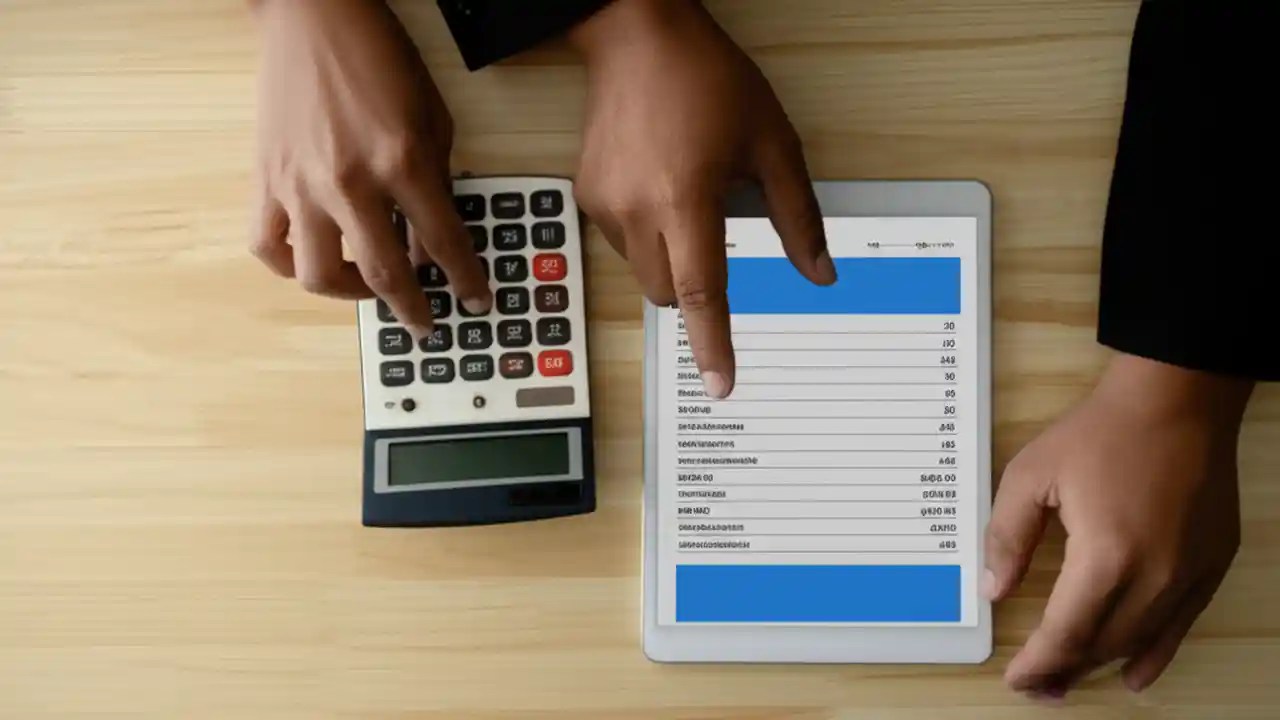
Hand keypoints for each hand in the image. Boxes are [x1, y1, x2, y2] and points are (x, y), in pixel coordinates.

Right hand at [249, 0, 489, 336]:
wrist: (315, 18)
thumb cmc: (381, 62)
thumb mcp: (433, 119)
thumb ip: (437, 184)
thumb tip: (430, 242)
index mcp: (403, 163)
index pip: (444, 244)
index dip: (465, 281)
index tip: (475, 302)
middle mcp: (352, 183)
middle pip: (385, 275)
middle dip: (413, 310)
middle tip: (424, 324)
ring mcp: (302, 186)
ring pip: (321, 276)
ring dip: (351, 296)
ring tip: (368, 291)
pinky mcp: (266, 180)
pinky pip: (269, 247)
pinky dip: (290, 267)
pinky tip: (314, 262)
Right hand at [567, 0, 834, 397]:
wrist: (636, 35)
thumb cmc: (707, 80)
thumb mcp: (771, 143)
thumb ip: (798, 217)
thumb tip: (819, 272)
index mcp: (685, 199)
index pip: (701, 292)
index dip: (713, 343)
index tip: (721, 384)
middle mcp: (636, 210)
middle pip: (669, 293)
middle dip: (695, 287)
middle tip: (716, 237)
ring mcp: (604, 204)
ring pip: (644, 270)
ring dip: (671, 258)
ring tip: (686, 194)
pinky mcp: (586, 194)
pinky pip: (622, 242)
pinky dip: (647, 233)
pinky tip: (659, 185)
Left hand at [985, 354, 1252, 697]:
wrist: (1176, 401)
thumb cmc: (1099, 434)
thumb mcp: (1030, 475)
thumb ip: (1007, 536)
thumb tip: (994, 590)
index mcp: (1106, 555)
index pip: (1066, 632)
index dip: (1038, 664)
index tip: (1015, 680)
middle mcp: (1154, 576)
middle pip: (1103, 645)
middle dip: (1065, 670)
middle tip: (1036, 685)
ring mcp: (1189, 574)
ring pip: (1139, 641)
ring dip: (1101, 665)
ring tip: (1069, 682)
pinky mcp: (1212, 565)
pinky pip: (1180, 626)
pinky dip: (1154, 655)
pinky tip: (1133, 675)